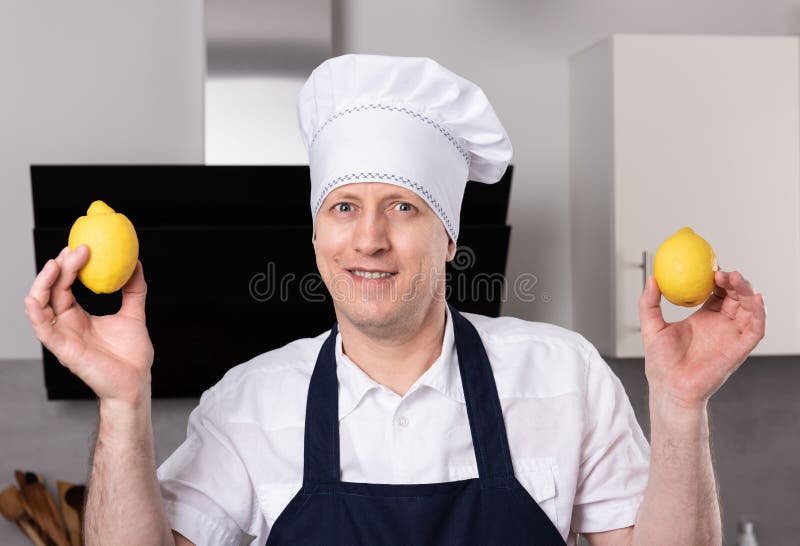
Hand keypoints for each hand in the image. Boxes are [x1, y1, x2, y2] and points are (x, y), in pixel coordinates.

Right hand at [24, 245, 154, 405]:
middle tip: (73, 250)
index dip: (69, 266)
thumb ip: (134, 290)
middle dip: (58, 268)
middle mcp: (67, 324)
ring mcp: (63, 337)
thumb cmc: (132, 355)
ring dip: (44, 283)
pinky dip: (35, 313)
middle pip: (52, 291)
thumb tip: (136, 264)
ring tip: (56, 264)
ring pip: (41, 306)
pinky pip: (43, 330)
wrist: (136, 382)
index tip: (81, 247)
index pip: (65, 286)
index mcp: (79, 317)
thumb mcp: (134, 314)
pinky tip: (35, 298)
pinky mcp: (62, 350)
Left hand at [638, 270, 765, 407]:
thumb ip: (649, 303)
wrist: (669, 388)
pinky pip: (755, 329)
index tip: (710, 266)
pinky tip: (755, 299)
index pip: (717, 292)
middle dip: (734, 281)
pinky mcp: (740, 349)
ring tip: (735, 279)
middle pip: (735, 297)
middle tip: (723, 272)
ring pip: (748, 308)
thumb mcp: (651, 327)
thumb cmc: (660, 363)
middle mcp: (720, 326)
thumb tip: (651, 278)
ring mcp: (731, 337)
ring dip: (746, 291)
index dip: (717, 278)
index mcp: (702, 318)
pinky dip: (759, 313)